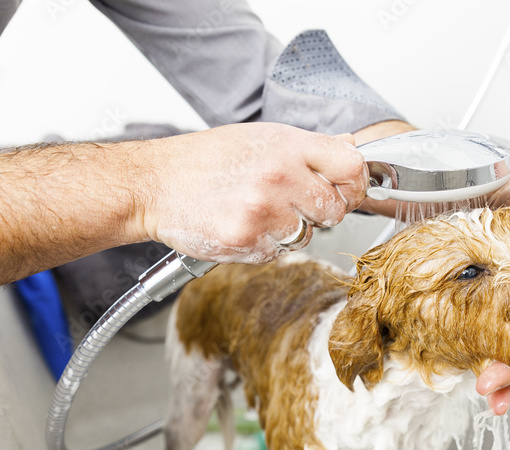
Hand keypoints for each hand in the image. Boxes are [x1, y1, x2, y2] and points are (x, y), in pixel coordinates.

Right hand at [134, 123, 367, 262]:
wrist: (155, 183)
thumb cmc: (205, 159)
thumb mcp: (260, 137)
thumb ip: (307, 147)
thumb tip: (348, 147)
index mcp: (286, 146)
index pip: (351, 166)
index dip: (354, 182)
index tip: (345, 188)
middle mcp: (279, 176)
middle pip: (334, 208)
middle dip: (318, 210)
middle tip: (290, 202)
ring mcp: (263, 211)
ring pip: (307, 235)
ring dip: (289, 230)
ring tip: (257, 211)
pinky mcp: (247, 240)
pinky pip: (278, 253)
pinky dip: (264, 245)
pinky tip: (242, 225)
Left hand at [476, 147, 509, 413]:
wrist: (451, 189)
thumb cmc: (504, 190)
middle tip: (502, 389)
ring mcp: (499, 305)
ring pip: (505, 349)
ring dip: (498, 374)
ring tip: (486, 390)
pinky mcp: (468, 308)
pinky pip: (474, 341)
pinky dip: (471, 360)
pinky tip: (465, 375)